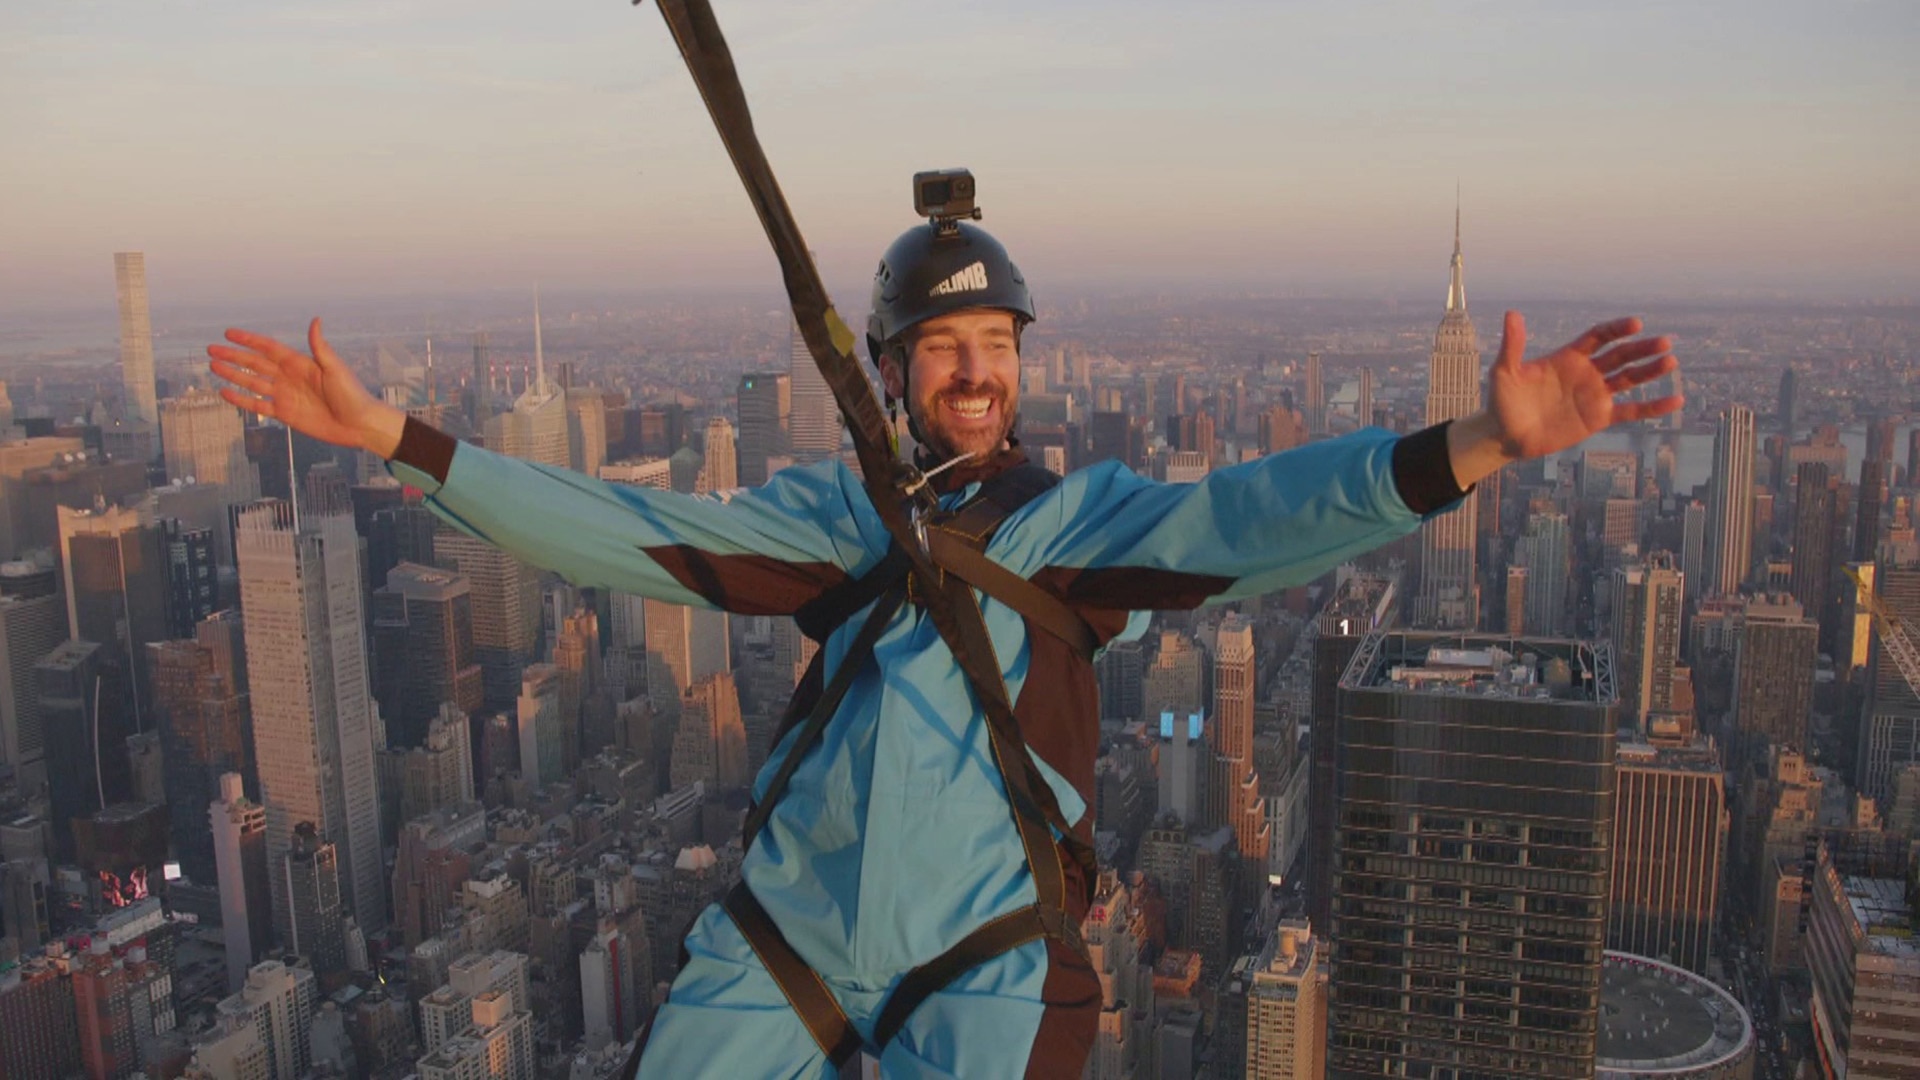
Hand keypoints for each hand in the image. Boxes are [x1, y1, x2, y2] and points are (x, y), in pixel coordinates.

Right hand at [207, 318, 406, 457]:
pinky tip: (225, 392)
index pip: (268, 348)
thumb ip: (320, 347)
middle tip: (211, 349)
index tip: (228, 333)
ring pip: (252, 382)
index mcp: (300, 363)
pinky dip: (241, 399)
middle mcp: (289, 377)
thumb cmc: (353, 395)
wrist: (360, 425)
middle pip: (255, 363)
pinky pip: (258, 405)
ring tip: (213, 366)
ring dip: (233, 375)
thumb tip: (315, 320)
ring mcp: (286, 395)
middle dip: (233, 356)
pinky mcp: (286, 414)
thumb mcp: (335, 369)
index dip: (248, 340)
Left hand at [1445, 312, 1681, 489]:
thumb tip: (1512, 314)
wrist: (1505, 436)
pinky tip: (1675, 400)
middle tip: (1664, 342)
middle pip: (1621, 355)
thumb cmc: (1502, 401)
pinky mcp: (1598, 418)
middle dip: (1642, 348)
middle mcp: (1586, 372)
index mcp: (1568, 357)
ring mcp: (1594, 395)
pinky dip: (1653, 406)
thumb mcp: (1505, 371)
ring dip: (1651, 371)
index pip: (1599, 336)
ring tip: (1671, 362)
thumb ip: (1512, 345)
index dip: (1617, 329)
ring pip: (1630, 379)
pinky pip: (1631, 411)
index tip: (1636, 324)